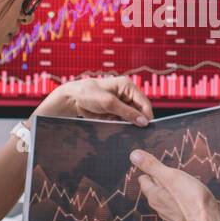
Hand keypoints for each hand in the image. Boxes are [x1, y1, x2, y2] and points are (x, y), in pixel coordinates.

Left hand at [36, 76, 152, 125]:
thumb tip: (144, 122)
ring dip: (129, 125)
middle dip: (138, 121)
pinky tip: (119, 130)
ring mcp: (122, 104)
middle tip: (136, 133)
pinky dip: (122, 126)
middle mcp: (127, 94)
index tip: (146, 129)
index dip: (146, 116)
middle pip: (140, 111)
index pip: (144, 103)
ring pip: (133, 118)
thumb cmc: (88, 94)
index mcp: (128, 86)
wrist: (73, 99)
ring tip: (125, 132)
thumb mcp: (108, 103)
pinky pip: (124, 121)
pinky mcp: (116, 112)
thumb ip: (127, 112)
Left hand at [128, 149, 219, 220]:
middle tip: (170, 170)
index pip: (143, 179)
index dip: (150, 170)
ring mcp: (170, 213)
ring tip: (180, 180)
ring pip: (166, 196)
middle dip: (160, 179)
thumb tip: (135, 155)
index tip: (157, 164)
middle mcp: (159, 206)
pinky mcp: (182, 217)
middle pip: (154, 188)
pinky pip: (177, 203)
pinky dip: (180, 197)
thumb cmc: (190, 199)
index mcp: (153, 195)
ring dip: (171, 188)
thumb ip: (152, 166)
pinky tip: (189, 193)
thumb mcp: (170, 176)